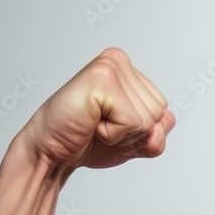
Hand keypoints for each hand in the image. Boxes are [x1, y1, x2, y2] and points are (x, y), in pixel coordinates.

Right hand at [20, 47, 174, 169]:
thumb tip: (160, 125)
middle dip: (132, 133)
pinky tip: (90, 122)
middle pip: (159, 113)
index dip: (141, 131)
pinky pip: (133, 122)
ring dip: (122, 133)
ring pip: (148, 118)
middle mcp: (119, 61)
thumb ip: (158, 135)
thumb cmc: (88, 141)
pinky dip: (112, 134)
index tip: (110, 125)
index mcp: (129, 70)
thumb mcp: (135, 142)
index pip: (164, 111)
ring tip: (94, 123)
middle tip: (100, 126)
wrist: (51, 153)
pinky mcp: (102, 80)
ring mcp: (110, 67)